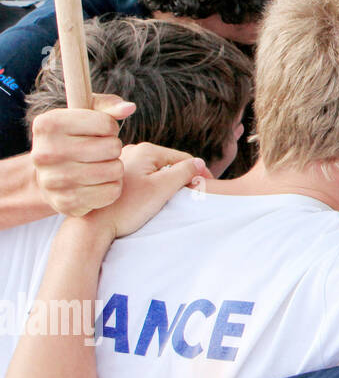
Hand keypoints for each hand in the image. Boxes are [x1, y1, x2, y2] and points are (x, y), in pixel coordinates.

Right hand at [31, 94, 141, 216]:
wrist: (50, 176)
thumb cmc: (74, 139)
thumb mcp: (84, 115)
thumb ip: (107, 107)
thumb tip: (129, 108)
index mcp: (47, 124)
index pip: (106, 124)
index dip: (110, 128)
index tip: (99, 132)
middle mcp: (45, 153)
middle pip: (112, 147)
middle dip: (114, 148)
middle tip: (102, 151)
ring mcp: (53, 181)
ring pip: (115, 170)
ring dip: (115, 167)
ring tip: (101, 165)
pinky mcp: (66, 203)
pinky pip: (112, 192)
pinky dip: (112, 187)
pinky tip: (99, 183)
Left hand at [83, 144, 206, 238]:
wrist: (92, 226)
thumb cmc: (126, 208)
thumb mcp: (162, 188)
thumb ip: (184, 172)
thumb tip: (198, 163)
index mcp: (145, 150)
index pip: (182, 158)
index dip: (197, 173)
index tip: (206, 188)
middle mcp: (132, 151)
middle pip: (168, 163)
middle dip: (180, 178)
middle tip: (188, 196)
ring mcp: (121, 163)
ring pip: (154, 171)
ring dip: (165, 183)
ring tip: (168, 200)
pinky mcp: (115, 177)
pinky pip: (141, 177)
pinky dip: (150, 186)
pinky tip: (148, 200)